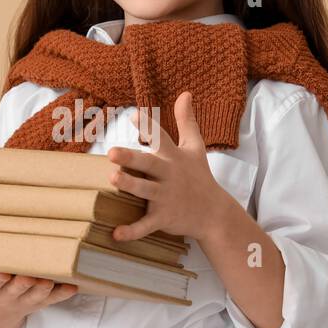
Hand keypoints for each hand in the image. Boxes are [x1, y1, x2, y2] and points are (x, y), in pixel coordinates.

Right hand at [0, 266, 77, 327]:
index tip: (2, 272)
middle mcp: (7, 295)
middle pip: (18, 288)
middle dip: (25, 281)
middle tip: (32, 272)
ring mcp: (26, 299)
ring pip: (38, 294)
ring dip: (46, 288)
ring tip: (52, 277)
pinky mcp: (40, 300)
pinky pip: (55, 299)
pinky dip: (64, 293)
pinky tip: (75, 284)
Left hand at [105, 90, 233, 243]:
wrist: (213, 213)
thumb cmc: (199, 176)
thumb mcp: (194, 147)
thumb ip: (187, 121)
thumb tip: (185, 93)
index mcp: (173, 157)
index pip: (161, 138)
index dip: (148, 126)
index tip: (134, 114)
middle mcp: (169, 176)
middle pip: (149, 165)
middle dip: (132, 158)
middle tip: (113, 152)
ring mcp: (166, 198)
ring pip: (145, 192)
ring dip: (130, 186)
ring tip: (113, 179)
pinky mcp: (163, 218)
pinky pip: (146, 226)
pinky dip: (132, 231)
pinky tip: (116, 233)